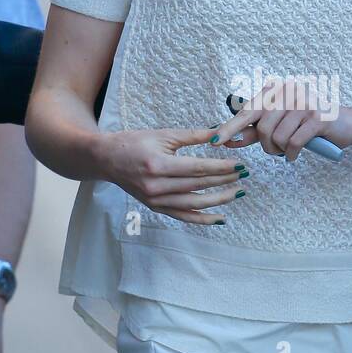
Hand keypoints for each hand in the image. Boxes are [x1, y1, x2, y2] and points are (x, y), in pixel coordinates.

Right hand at [99, 126, 250, 223]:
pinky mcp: (156, 207)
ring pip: (194, 203)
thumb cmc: (133, 143)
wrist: (106, 159)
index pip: (197, 168)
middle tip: (244, 175)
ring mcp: (155, 200)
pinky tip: (221, 217)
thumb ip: (193, 136)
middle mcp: (156, 186)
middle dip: (225, 180)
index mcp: (158, 164)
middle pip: (198, 185)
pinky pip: (183, 216)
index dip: (221, 167)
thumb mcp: (162, 135)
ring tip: (238, 192)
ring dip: (219, 200)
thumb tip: (220, 133)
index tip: (240, 164)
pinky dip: (203, 219)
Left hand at [209, 78, 351, 159]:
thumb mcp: (279, 124)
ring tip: (287, 151)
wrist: (345, 124)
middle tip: (274, 151)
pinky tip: (295, 155)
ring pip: (277, 137)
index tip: (214, 141)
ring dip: (279, 151)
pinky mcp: (317, 117)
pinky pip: (293, 143)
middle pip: (262, 128)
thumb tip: (230, 140)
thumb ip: (255, 130)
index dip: (229, 128)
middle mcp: (288, 91)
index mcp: (276, 89)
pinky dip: (291, 154)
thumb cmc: (307, 125)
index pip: (247, 111)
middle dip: (266, 146)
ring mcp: (304, 102)